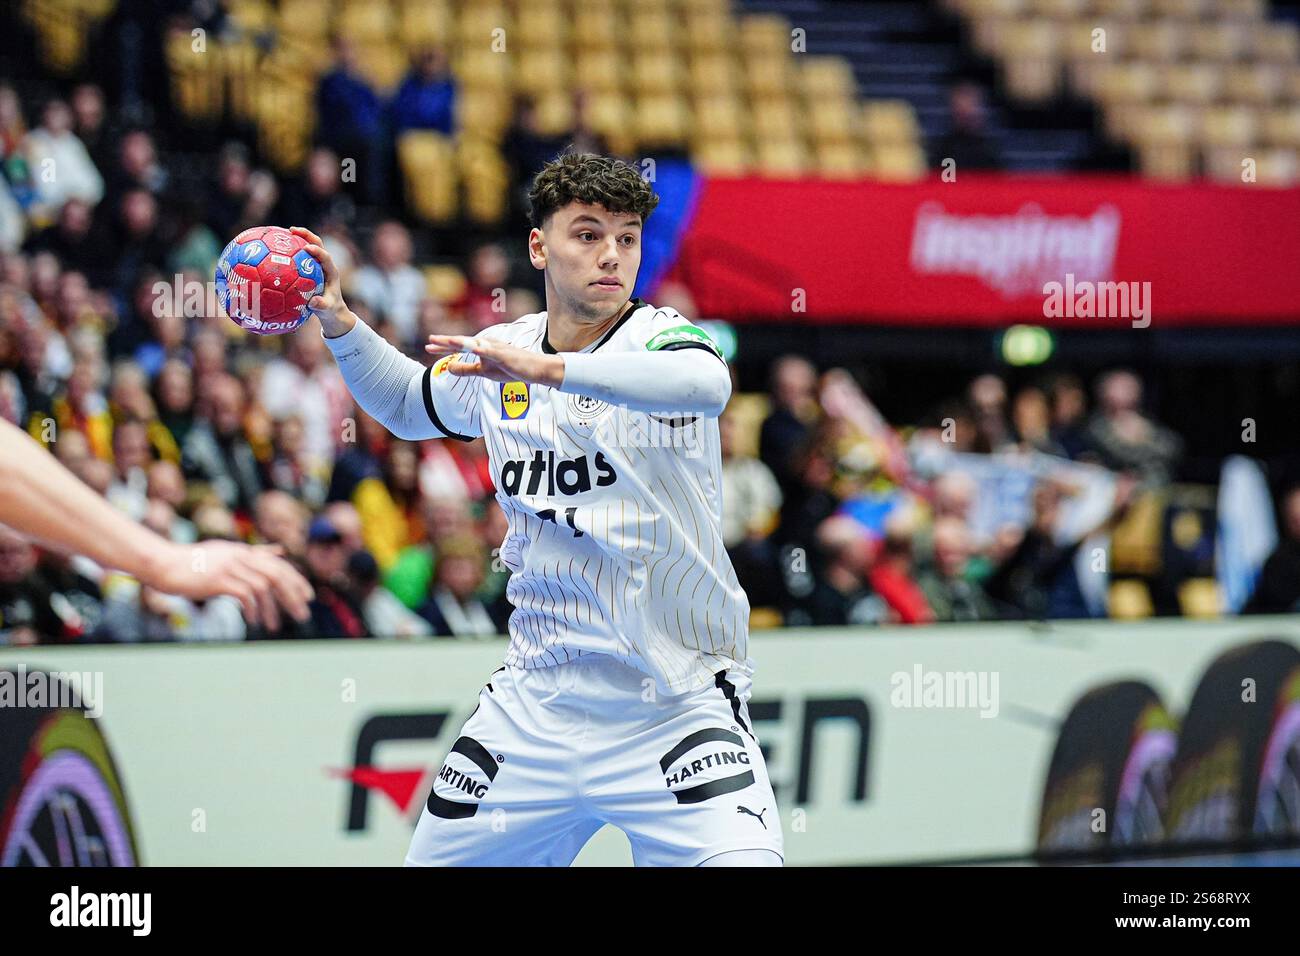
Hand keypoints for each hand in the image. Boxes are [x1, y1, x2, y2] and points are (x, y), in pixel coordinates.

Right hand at [145, 540, 313, 631]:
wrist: (163, 564)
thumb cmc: (193, 561)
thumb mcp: (227, 551)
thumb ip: (254, 553)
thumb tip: (280, 551)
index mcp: (245, 551)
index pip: (280, 565)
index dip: (296, 581)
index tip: (308, 597)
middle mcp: (241, 556)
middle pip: (277, 575)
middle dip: (293, 596)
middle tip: (303, 614)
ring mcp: (231, 566)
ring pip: (263, 587)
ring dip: (272, 609)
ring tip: (274, 626)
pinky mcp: (219, 579)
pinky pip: (245, 595)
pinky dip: (253, 609)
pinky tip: (254, 621)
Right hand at [290, 225, 353, 336]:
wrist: (332, 310)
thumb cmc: (330, 309)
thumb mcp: (327, 309)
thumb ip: (321, 305)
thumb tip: (313, 302)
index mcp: (331, 272)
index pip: (325, 256)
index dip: (317, 250)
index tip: (307, 247)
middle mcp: (324, 264)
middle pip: (317, 243)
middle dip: (305, 235)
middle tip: (291, 230)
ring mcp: (316, 264)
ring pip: (307, 246)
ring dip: (296, 238)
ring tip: (281, 233)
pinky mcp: (309, 267)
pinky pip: (298, 255)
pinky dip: (289, 250)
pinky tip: (274, 249)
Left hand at [425, 334, 564, 386]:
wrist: (536, 369)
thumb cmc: (512, 369)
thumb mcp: (485, 372)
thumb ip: (467, 370)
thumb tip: (449, 367)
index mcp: (481, 349)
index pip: (459, 348)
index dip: (443, 347)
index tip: (428, 347)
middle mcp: (486, 345)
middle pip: (463, 343)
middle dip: (447, 342)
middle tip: (430, 341)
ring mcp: (496, 349)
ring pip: (475, 344)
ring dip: (461, 342)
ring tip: (447, 340)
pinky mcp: (505, 355)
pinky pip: (491, 352)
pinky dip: (481, 349)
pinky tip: (473, 348)